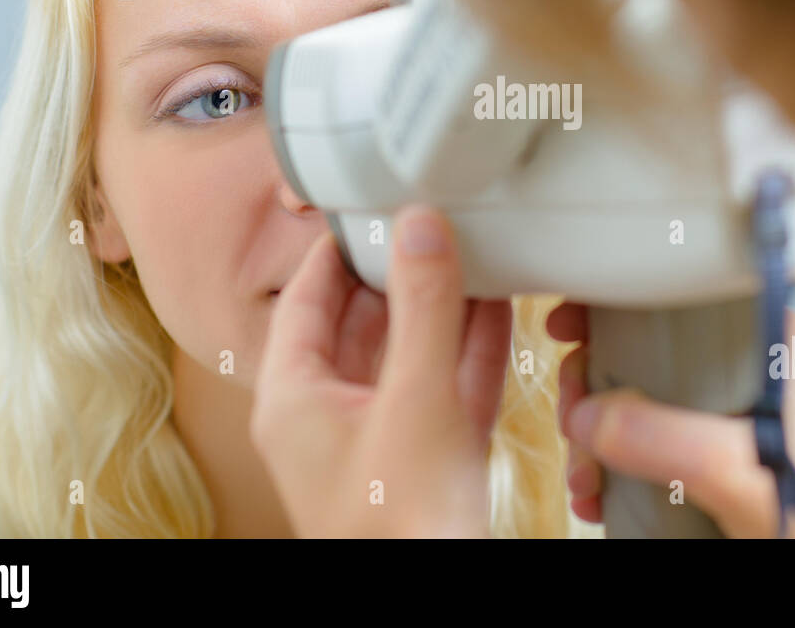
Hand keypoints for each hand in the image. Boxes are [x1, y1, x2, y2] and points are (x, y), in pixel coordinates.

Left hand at [250, 205, 511, 537]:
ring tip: (471, 251)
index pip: (305, 298)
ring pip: (409, 353)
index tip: (370, 205)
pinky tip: (499, 307)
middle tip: (431, 221)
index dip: (337, 248)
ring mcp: (380, 438)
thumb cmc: (401, 523)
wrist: (438, 593)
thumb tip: (418, 225)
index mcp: (295, 399)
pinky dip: (469, 348)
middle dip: (399, 273)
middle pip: (360, 322)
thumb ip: (422, 306)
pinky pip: (445, 386)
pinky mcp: (425, 457)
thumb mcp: (415, 398)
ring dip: (442, 307)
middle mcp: (329, 415)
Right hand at [551, 305, 794, 536]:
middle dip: (597, 392)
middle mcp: (760, 367)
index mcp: (774, 340)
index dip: (615, 308)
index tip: (569, 321)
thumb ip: (665, 438)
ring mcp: (750, 413)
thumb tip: (590, 417)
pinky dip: (632, 464)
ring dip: (608, 438)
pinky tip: (610, 491)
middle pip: (651, 356)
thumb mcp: (743, 468)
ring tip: (590, 475)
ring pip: (653, 404)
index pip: (679, 297)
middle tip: (575, 423)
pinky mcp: (741, 455)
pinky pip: (670, 443)